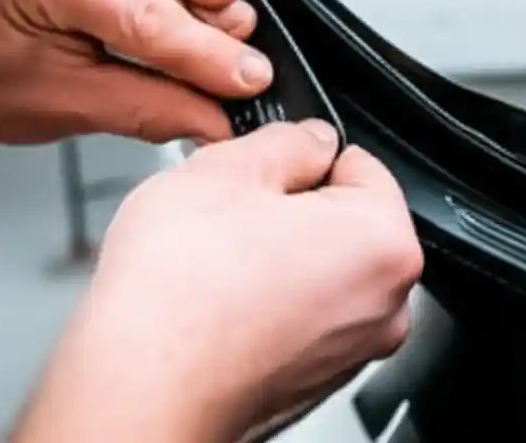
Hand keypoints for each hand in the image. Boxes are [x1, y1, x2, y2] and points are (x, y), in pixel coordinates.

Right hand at [11, 121, 423, 441]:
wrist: (140, 388)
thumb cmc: (181, 294)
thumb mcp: (227, 169)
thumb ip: (288, 140)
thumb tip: (310, 138)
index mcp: (385, 243)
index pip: (360, 162)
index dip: (302, 156)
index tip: (264, 169)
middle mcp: (386, 304)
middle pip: (343, 221)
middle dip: (289, 208)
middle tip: (229, 214)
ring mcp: (352, 349)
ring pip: (318, 270)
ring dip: (274, 255)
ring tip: (217, 260)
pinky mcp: (313, 380)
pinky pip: (298, 317)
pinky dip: (265, 304)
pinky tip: (218, 301)